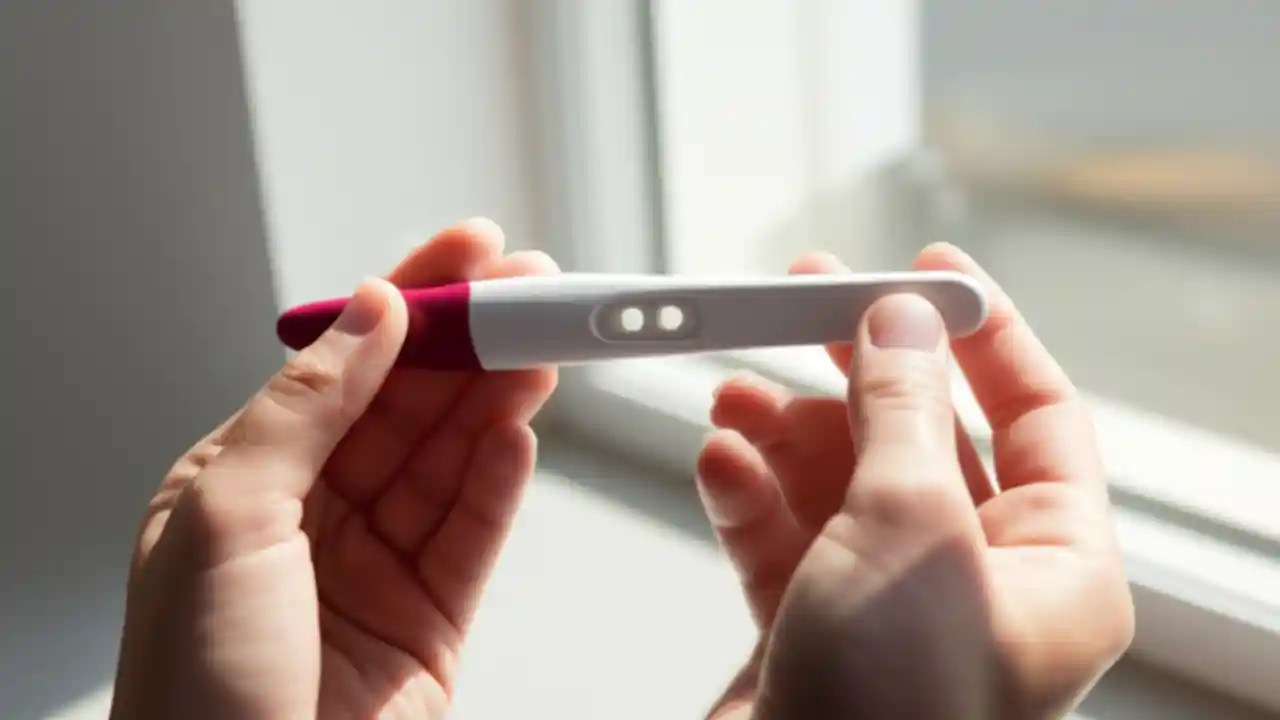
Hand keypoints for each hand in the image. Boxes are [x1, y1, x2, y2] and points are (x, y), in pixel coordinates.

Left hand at [110, 220, 557, 719]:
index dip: (407, 302)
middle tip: (531, 293)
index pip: (339, 368)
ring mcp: (376, 569)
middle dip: (471, 344)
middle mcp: (312, 519)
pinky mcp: (432, 620)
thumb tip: (368, 314)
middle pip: (409, 407)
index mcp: (243, 484)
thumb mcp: (228, 519)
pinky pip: (475, 531)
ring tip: (546, 347)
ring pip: (451, 461)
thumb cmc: (194, 698)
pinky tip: (523, 429)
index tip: (468, 255)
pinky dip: (503, 479)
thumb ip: (306, 409)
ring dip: (499, 399)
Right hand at [696, 244, 1133, 719]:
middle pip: (922, 438)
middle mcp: (977, 585)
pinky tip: (719, 464)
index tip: (926, 271)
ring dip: (784, 430)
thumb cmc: (885, 715)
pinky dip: (750, 494)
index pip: (1038, 417)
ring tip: (733, 393)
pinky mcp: (812, 627)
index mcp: (1053, 569)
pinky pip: (786, 534)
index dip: (984, 335)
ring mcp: (888, 606)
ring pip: (841, 480)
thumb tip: (898, 319)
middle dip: (858, 371)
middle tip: (802, 301)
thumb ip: (904, 410)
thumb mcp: (909, 526)